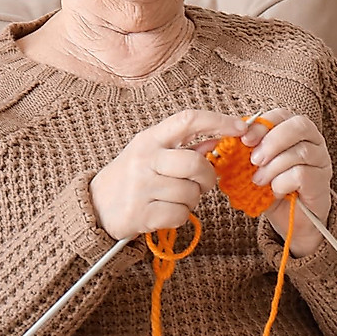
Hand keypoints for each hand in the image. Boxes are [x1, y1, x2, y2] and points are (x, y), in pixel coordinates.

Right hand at [89, 110, 249, 240]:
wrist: (95, 207)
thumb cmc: (133, 177)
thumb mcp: (153, 153)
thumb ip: (184, 146)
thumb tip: (218, 140)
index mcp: (150, 138)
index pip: (188, 120)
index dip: (218, 121)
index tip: (241, 127)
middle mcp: (144, 159)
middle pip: (195, 163)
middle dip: (207, 176)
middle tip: (202, 183)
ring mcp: (140, 186)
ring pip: (190, 192)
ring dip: (192, 199)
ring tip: (176, 198)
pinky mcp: (140, 213)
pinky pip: (180, 214)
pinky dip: (181, 216)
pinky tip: (166, 211)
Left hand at [242, 108, 332, 256]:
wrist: (290, 219)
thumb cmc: (272, 187)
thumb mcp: (256, 166)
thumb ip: (246, 150)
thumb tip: (225, 140)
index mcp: (295, 130)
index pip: (282, 115)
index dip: (262, 125)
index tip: (244, 140)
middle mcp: (313, 141)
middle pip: (299, 126)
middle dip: (272, 142)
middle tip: (254, 161)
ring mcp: (321, 160)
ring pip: (299, 152)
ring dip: (273, 168)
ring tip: (259, 181)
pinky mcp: (322, 181)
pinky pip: (301, 174)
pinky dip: (282, 183)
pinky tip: (276, 192)